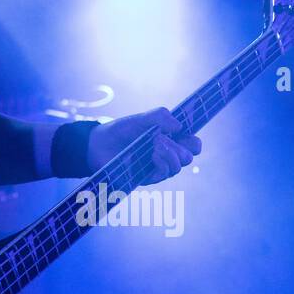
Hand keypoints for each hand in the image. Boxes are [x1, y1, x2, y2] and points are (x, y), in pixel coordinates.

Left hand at [85, 107, 200, 182]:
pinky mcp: (148, 177)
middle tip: (160, 138)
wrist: (98, 144)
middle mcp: (167, 155)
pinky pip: (164, 173)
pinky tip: (153, 154)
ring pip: (178, 166)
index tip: (185, 133)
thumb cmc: (122, 131)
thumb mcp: (141, 119)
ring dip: (170, 153)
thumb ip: (160, 116)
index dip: (194, 141)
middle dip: (181, 147)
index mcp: (170, 139)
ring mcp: (158, 167)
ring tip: (155, 144)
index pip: (192, 144)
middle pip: (189, 156)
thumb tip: (179, 125)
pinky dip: (162, 162)